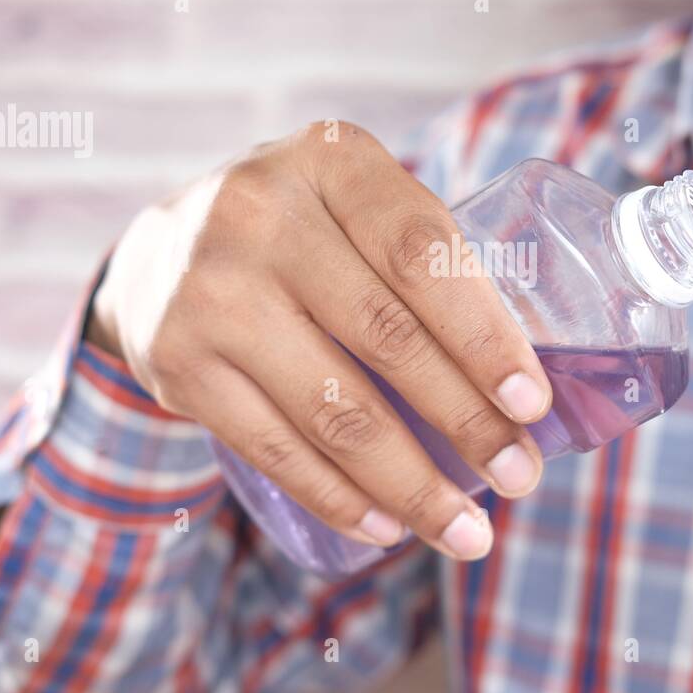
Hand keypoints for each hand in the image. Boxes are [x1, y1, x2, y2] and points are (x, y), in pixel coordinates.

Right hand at [87, 122, 551, 560]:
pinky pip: (275, 450)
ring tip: (467, 531)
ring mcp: (210, 292)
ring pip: (333, 411)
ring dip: (411, 485)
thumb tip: (524, 386)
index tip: (532, 402)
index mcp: (330, 161)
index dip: (484, 333)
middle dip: (466, 420)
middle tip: (520, 475)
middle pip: (386, 336)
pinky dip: (341, 499)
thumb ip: (424, 260)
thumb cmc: (301, 233)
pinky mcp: (177, 365)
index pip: (421, 252)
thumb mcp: (353, 203)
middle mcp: (261, 215)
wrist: (159, 254)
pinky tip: (388, 528)